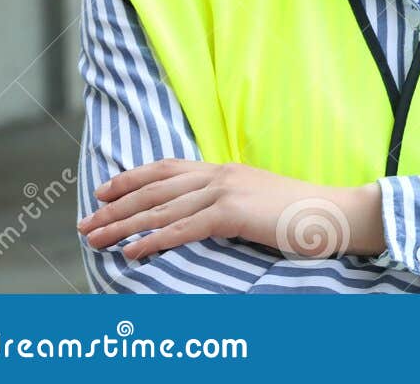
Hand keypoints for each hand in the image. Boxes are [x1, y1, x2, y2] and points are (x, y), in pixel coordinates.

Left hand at [76, 159, 383, 261]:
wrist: (333, 213)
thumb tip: (197, 216)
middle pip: (155, 189)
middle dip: (116, 207)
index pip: (167, 168)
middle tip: (85, 223)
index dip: (132, 179)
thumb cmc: (299, 214)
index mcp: (225, 169)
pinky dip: (153, 240)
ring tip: (95, 239)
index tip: (104, 192)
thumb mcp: (256, 199)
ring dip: (123, 225)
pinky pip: (182, 228)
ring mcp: (226, 191)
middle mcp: (220, 174)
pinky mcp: (232, 212)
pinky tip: (131, 252)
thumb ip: (226, 201)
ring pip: (161, 208)